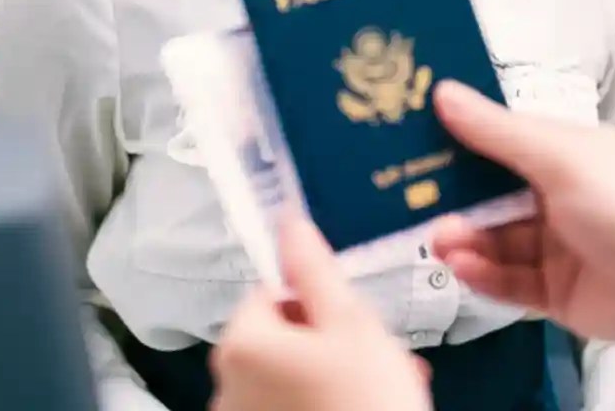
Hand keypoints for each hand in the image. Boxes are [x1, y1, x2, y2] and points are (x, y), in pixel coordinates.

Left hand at [209, 213, 431, 410]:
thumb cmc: (365, 401)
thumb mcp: (351, 321)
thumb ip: (315, 267)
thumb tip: (288, 221)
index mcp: (241, 343)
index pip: (271, 290)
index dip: (317, 297)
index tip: (353, 316)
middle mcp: (227, 384)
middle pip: (283, 334)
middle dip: (334, 337)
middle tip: (380, 352)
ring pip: (293, 373)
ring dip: (338, 369)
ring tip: (387, 382)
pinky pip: (293, 406)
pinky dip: (327, 400)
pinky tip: (367, 404)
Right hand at [431, 81, 614, 343]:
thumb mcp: (562, 159)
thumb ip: (498, 132)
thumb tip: (445, 92)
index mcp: (571, 154)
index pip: (506, 140)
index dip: (464, 139)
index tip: (418, 138)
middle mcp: (564, 197)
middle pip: (493, 195)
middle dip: (457, 199)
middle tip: (417, 200)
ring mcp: (560, 246)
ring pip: (496, 240)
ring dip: (465, 239)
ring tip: (441, 241)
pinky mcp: (556, 292)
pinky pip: (507, 281)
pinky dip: (482, 274)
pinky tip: (463, 266)